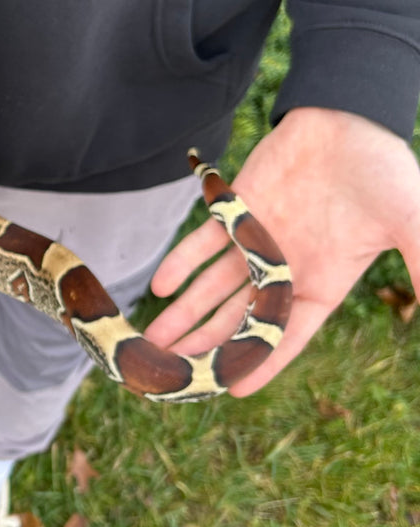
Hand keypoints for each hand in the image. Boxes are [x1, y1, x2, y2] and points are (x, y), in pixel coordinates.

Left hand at [146, 107, 419, 396]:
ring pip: (213, 287)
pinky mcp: (236, 211)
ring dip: (185, 313)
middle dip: (208, 346)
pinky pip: (202, 243)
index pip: (287, 334)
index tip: (232, 390)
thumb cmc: (385, 170)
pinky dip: (181, 263)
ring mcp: (257, 241)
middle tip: (174, 374)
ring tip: (154, 342)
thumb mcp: (413, 220)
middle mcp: (285, 268)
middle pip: (239, 318)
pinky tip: (160, 286)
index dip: (261, 363)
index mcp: (323, 282)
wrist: (351, 115)